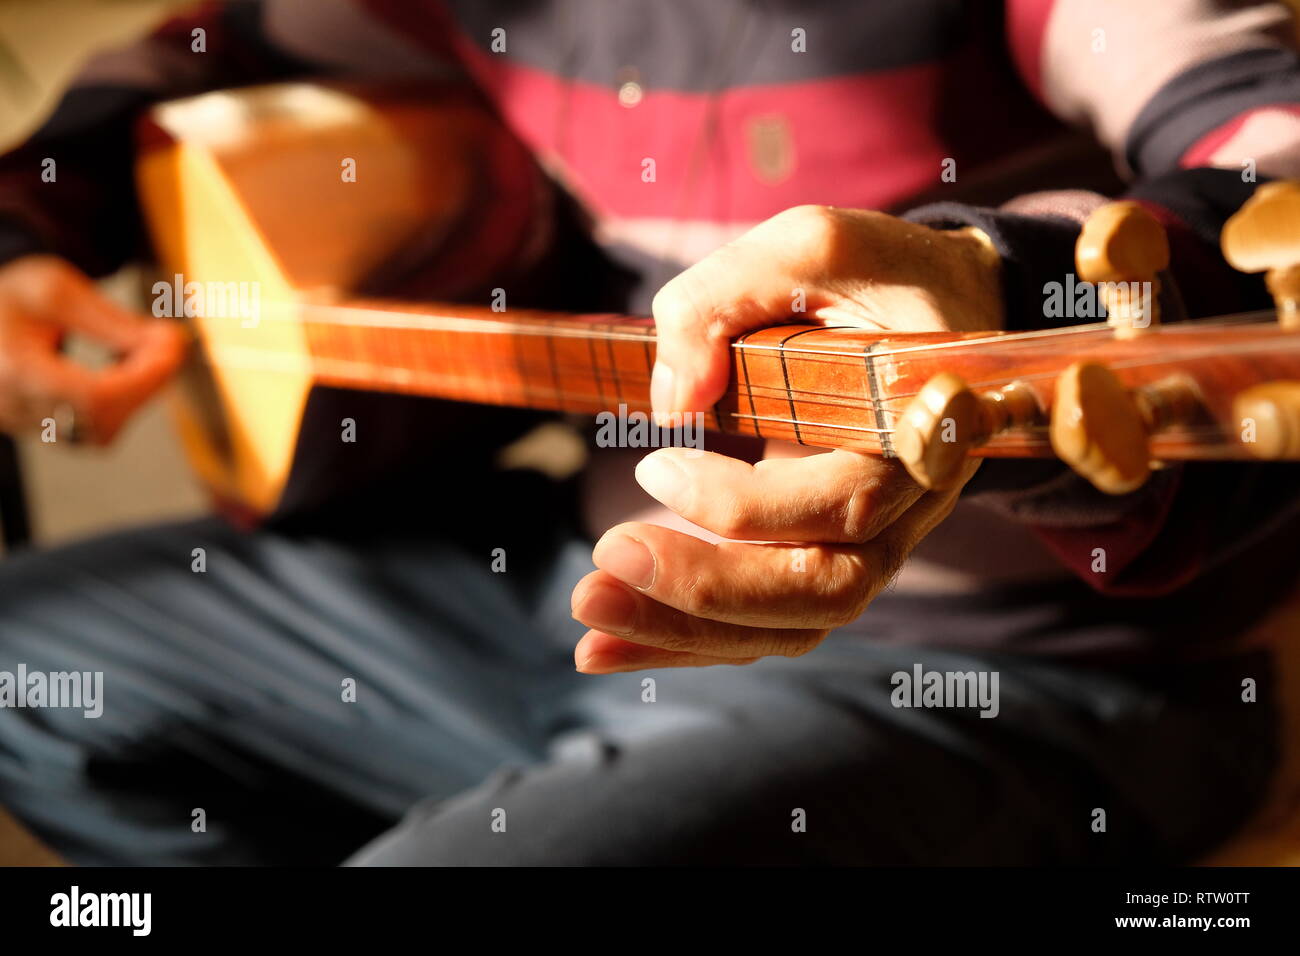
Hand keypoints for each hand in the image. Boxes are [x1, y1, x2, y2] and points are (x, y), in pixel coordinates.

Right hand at [0, 255, 186, 443]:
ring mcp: (24, 424)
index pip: (94, 397)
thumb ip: (112, 321)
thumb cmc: (10, 297)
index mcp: (14, 370)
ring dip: (136, 395)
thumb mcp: (57, 291)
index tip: (173, 349)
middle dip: (146, 385)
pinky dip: (120, 403)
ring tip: (142, 351)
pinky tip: (124, 369)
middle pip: (101, 421)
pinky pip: (92, 431)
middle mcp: (14, 408)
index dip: (143, 379)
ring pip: (101, 432)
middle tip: (168, 344)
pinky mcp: (37, 429)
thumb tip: (170, 344)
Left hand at [571, 205, 1002, 671]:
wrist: (944, 314)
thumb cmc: (875, 276)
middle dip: (707, 591)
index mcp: (918, 427)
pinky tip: (608, 644)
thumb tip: (671, 403)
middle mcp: (910, 503)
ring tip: (587, 616)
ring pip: (796, 622)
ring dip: (687, 631)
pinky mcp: (833, 553)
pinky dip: (690, 638)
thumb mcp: (806, 246)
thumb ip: (725, 298)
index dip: (750, 507)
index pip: (847, 503)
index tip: (653, 462)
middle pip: (825, 587)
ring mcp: (877, 541)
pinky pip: (772, 622)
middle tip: (603, 563)